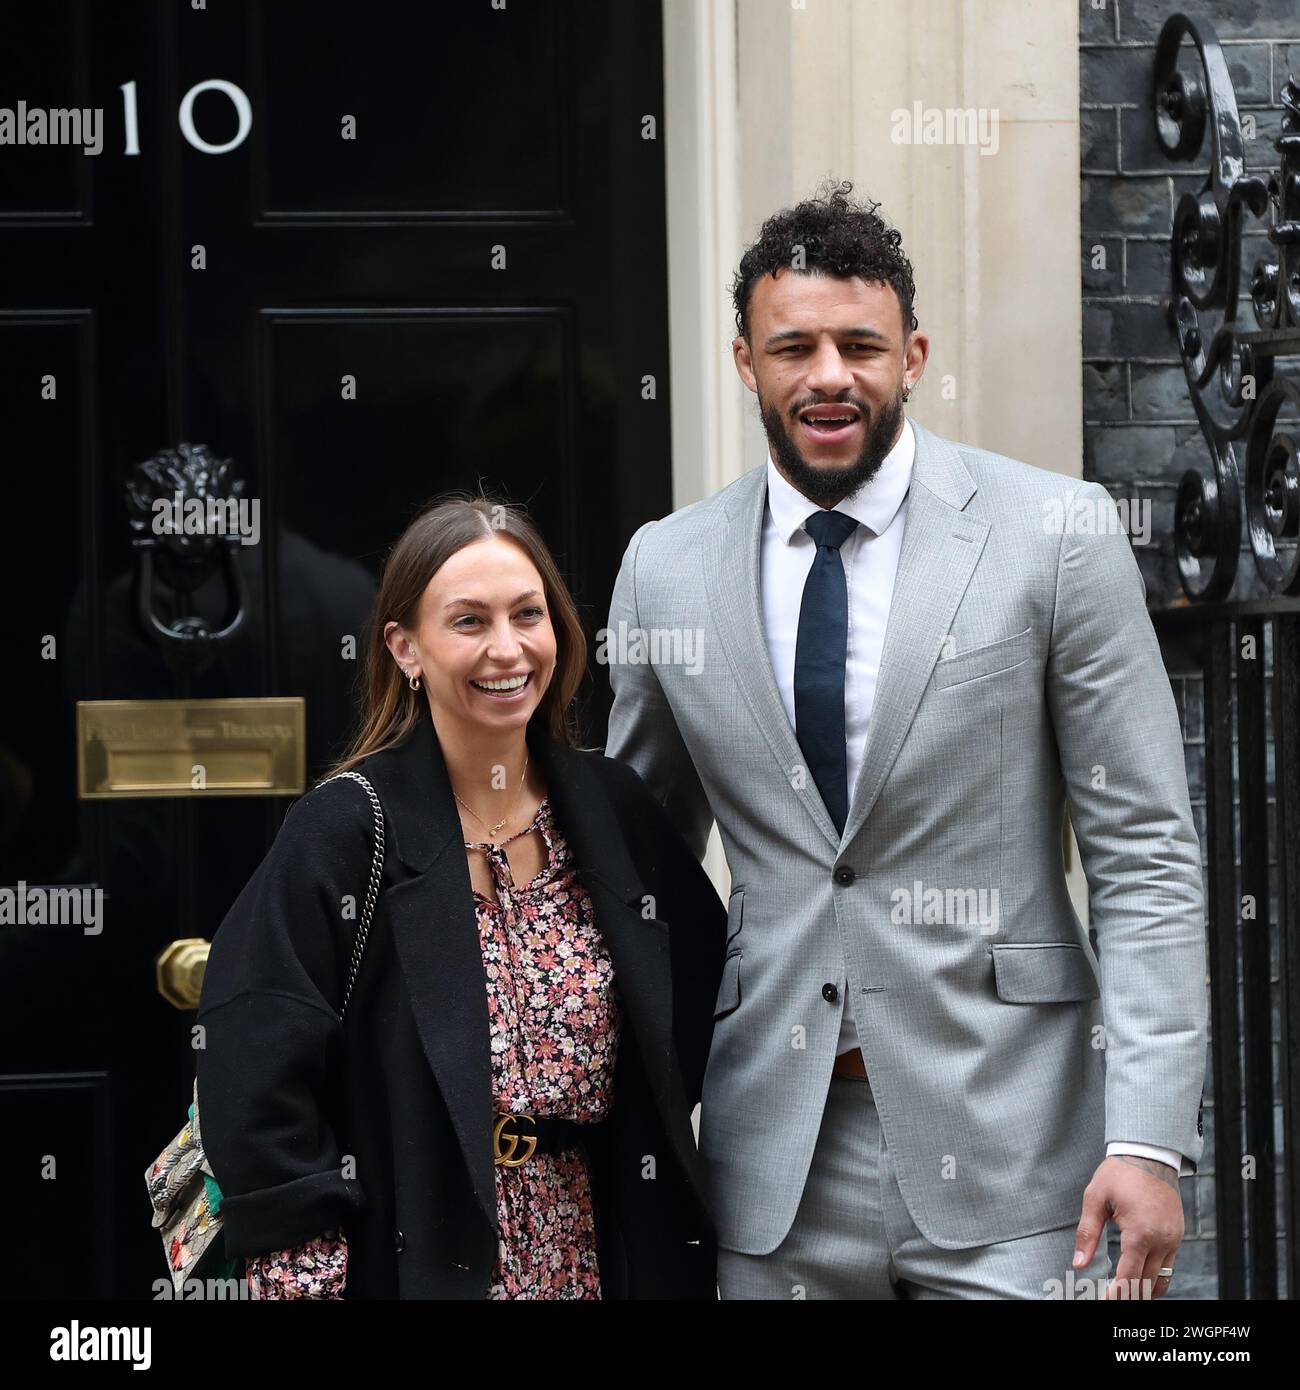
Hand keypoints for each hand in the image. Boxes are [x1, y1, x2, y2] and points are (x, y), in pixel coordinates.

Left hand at [1073, 1155, 1182, 1298]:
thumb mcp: (1095, 1198)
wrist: (1150, 1154)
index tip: (1105, 1301)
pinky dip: (1155, 1276)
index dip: (1117, 1294)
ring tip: (1126, 1295)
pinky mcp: (1178, 1235)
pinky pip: (1169, 1266)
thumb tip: (1079, 1262)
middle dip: (1129, 1295)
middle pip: (1146, 1282)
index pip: (1129, 1275)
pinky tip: (1140, 1279)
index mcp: (1141, 1232)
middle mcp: (1162, 1240)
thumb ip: (1087, 1233)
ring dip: (1144, 1290)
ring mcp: (1173, 1239)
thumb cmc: (1120, 1173)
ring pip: (1161, 1278)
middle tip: (1111, 1298)